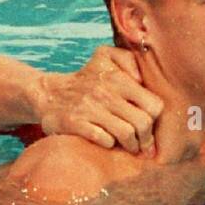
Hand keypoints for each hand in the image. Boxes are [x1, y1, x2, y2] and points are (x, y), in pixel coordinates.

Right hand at [32, 46, 162, 153]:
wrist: (48, 94)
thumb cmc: (87, 80)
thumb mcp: (106, 57)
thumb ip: (129, 59)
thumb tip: (141, 79)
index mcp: (117, 79)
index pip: (153, 105)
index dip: (156, 120)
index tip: (151, 127)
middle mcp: (104, 92)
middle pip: (142, 122)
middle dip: (146, 139)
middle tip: (144, 146)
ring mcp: (89, 108)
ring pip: (126, 133)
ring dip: (131, 145)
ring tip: (130, 148)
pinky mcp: (74, 123)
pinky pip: (104, 139)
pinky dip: (110, 144)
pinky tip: (109, 143)